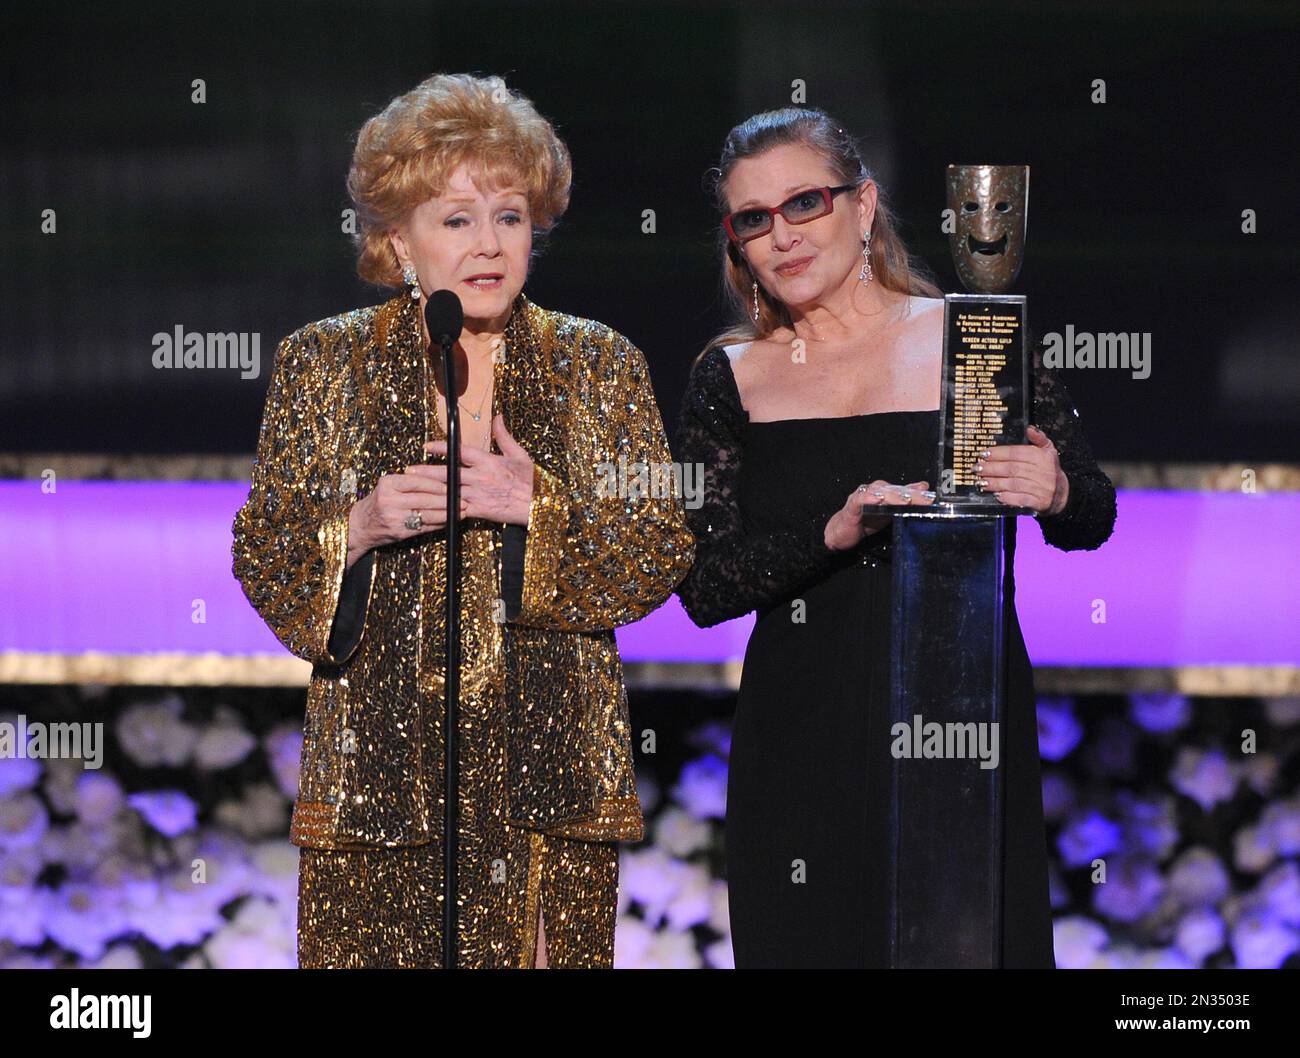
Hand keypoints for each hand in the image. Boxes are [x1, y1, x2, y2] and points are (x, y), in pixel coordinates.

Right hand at [346, 465, 464, 565]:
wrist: (359, 525)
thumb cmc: (379, 502)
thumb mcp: (388, 486)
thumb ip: (409, 482)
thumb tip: (440, 480)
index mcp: (388, 483)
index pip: (418, 482)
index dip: (437, 485)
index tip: (452, 486)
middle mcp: (390, 499)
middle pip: (425, 499)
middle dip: (447, 500)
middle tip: (463, 500)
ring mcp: (394, 517)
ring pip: (427, 514)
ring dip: (447, 514)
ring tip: (461, 511)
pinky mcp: (399, 532)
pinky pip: (424, 527)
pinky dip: (439, 524)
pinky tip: (449, 521)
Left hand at [421, 413, 534, 525]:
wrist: (539, 504)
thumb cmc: (531, 480)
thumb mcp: (519, 454)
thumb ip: (504, 436)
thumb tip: (497, 417)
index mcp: (488, 461)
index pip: (460, 451)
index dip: (442, 447)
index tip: (427, 446)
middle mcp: (480, 477)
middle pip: (448, 472)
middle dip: (427, 471)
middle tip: (411, 469)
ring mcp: (478, 495)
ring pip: (449, 490)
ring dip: (431, 489)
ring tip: (415, 488)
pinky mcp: (480, 511)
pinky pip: (458, 508)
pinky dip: (446, 507)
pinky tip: (433, 507)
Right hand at [824, 479, 932, 550]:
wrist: (842, 532)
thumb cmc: (866, 520)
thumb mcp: (891, 511)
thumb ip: (907, 499)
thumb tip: (925, 487)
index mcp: (886, 492)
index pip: (905, 491)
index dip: (919, 494)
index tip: (933, 499)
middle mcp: (875, 490)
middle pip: (895, 490)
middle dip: (911, 494)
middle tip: (924, 499)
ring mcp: (863, 496)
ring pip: (879, 492)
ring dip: (893, 495)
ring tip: (905, 499)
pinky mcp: (852, 506)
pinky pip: (860, 499)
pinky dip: (868, 498)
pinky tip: (877, 500)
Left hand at [975, 425, 1067, 513]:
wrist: (1062, 494)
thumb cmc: (1049, 470)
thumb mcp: (1048, 451)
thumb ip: (1039, 438)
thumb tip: (1029, 428)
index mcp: (1043, 457)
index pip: (1017, 453)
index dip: (999, 453)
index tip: (983, 454)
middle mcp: (1043, 472)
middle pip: (1012, 469)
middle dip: (992, 469)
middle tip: (977, 468)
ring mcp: (1042, 488)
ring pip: (1014, 484)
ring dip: (995, 483)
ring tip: (981, 482)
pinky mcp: (1040, 502)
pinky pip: (1021, 499)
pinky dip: (1008, 498)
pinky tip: (997, 495)